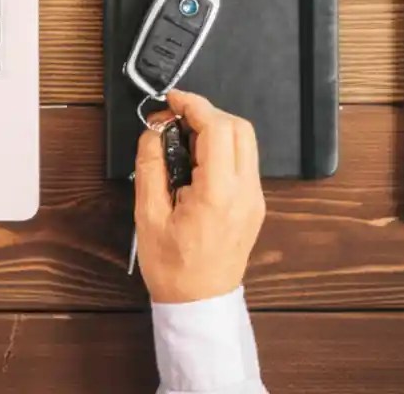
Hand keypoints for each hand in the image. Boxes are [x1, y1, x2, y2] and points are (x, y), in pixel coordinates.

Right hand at [134, 90, 264, 303]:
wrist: (200, 302)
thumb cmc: (172, 266)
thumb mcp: (147, 215)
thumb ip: (151, 165)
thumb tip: (154, 130)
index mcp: (218, 194)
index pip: (217, 129)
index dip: (194, 105)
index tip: (171, 100)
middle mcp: (245, 192)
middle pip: (239, 127)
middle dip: (207, 113)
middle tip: (175, 119)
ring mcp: (255, 198)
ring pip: (246, 142)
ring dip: (216, 129)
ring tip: (182, 141)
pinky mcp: (255, 203)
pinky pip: (244, 161)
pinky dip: (223, 148)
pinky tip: (196, 162)